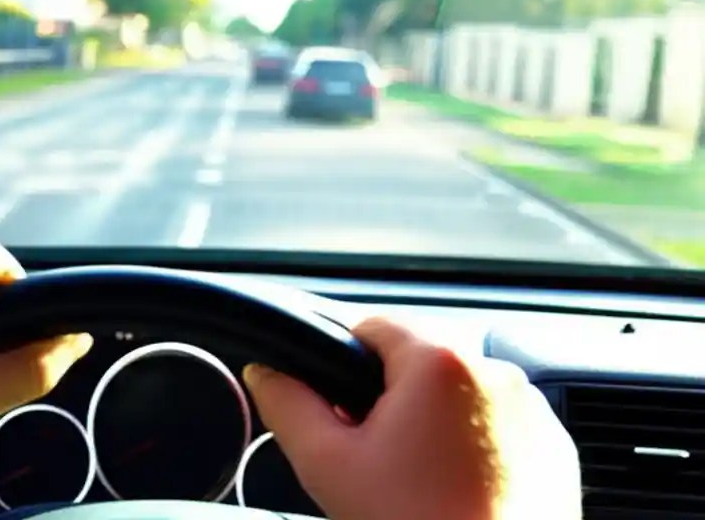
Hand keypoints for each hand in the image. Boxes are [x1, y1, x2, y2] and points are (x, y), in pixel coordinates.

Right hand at [242, 316, 580, 519]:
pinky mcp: (555, 451)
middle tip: (372, 459)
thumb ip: (287, 404)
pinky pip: (498, 429)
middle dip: (387, 401)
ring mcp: (534, 412)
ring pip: (457, 397)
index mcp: (440, 362)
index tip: (338, 415)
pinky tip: (452, 494)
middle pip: (416, 363)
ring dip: (431, 424)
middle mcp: (497, 373)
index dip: (340, 366)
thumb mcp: (327, 465)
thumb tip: (265, 371)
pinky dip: (473, 450)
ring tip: (416, 484)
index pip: (370, 326)